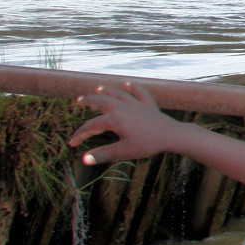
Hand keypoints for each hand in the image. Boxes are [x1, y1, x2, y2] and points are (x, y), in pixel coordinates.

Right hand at [70, 82, 190, 164]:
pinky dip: (133, 88)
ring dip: (108, 91)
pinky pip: (139, 93)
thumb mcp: (123, 152)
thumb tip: (83, 159)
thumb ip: (103, 154)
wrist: (171, 135)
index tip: (72, 143)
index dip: (80, 135)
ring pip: (118, 94)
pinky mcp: (148, 105)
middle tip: (79, 100)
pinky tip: (128, 84)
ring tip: (99, 89)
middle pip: (102, 101)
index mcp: (115, 119)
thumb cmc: (147, 144)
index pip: (92, 126)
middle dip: (89, 101)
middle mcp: (123, 108)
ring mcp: (136, 104)